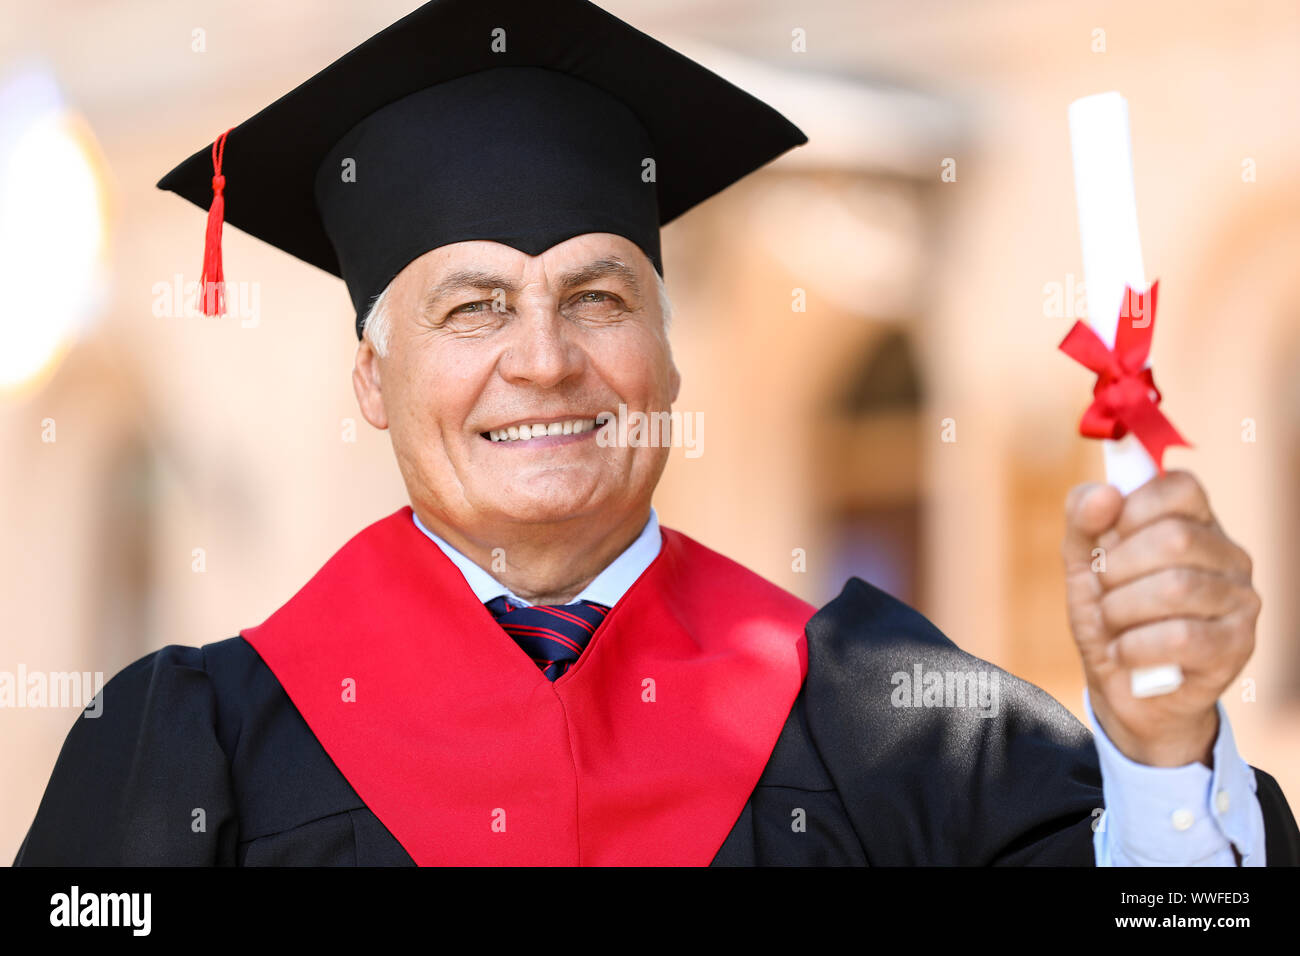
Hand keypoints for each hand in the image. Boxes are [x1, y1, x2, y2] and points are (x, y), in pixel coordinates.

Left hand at [1061, 470, 1258, 766]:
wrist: (1124, 690)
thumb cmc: (1110, 616)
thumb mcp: (1083, 562)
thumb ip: (1083, 519)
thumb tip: (1105, 493)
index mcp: (1196, 524)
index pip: (1182, 487)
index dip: (1134, 509)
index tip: (1109, 537)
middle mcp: (1229, 557)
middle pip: (1174, 538)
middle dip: (1116, 569)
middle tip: (1104, 591)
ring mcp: (1241, 601)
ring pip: (1176, 588)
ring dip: (1120, 610)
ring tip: (1113, 625)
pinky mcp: (1237, 647)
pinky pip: (1179, 638)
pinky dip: (1134, 647)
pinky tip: (1125, 653)